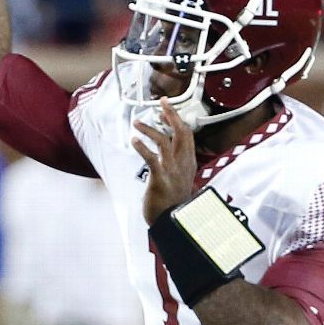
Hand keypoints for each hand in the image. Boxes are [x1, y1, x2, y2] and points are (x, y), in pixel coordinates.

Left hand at [132, 98, 197, 223]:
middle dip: (171, 115)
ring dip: (151, 130)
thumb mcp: (182, 180)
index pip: (187, 135)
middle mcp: (183, 164)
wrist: (173, 222)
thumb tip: (173, 155)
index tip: (166, 109)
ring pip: (165, 142)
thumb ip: (179, 166)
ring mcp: (172, 171)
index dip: (177, 120)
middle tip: (161, 103)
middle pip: (180, 133)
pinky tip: (134, 140)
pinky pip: (152, 159)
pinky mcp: (160, 179)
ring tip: (137, 123)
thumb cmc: (174, 202)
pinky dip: (142, 147)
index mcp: (189, 163)